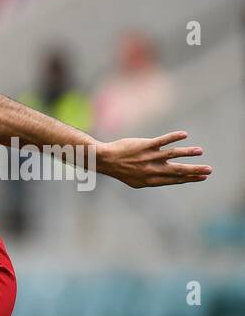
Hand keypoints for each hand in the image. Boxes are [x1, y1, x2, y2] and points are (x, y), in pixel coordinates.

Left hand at [96, 132, 210, 188]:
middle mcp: (151, 170)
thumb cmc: (121, 169)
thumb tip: (170, 179)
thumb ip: (153, 179)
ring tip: (199, 151)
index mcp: (150, 180)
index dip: (189, 179)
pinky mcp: (144, 146)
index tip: (202, 178)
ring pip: (171, 155)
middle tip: (209, 170)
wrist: (105, 160)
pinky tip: (184, 135)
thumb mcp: (136, 180)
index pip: (174, 180)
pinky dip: (173, 137)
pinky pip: (161, 141)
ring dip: (187, 153)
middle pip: (176, 171)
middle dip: (193, 171)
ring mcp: (148, 158)